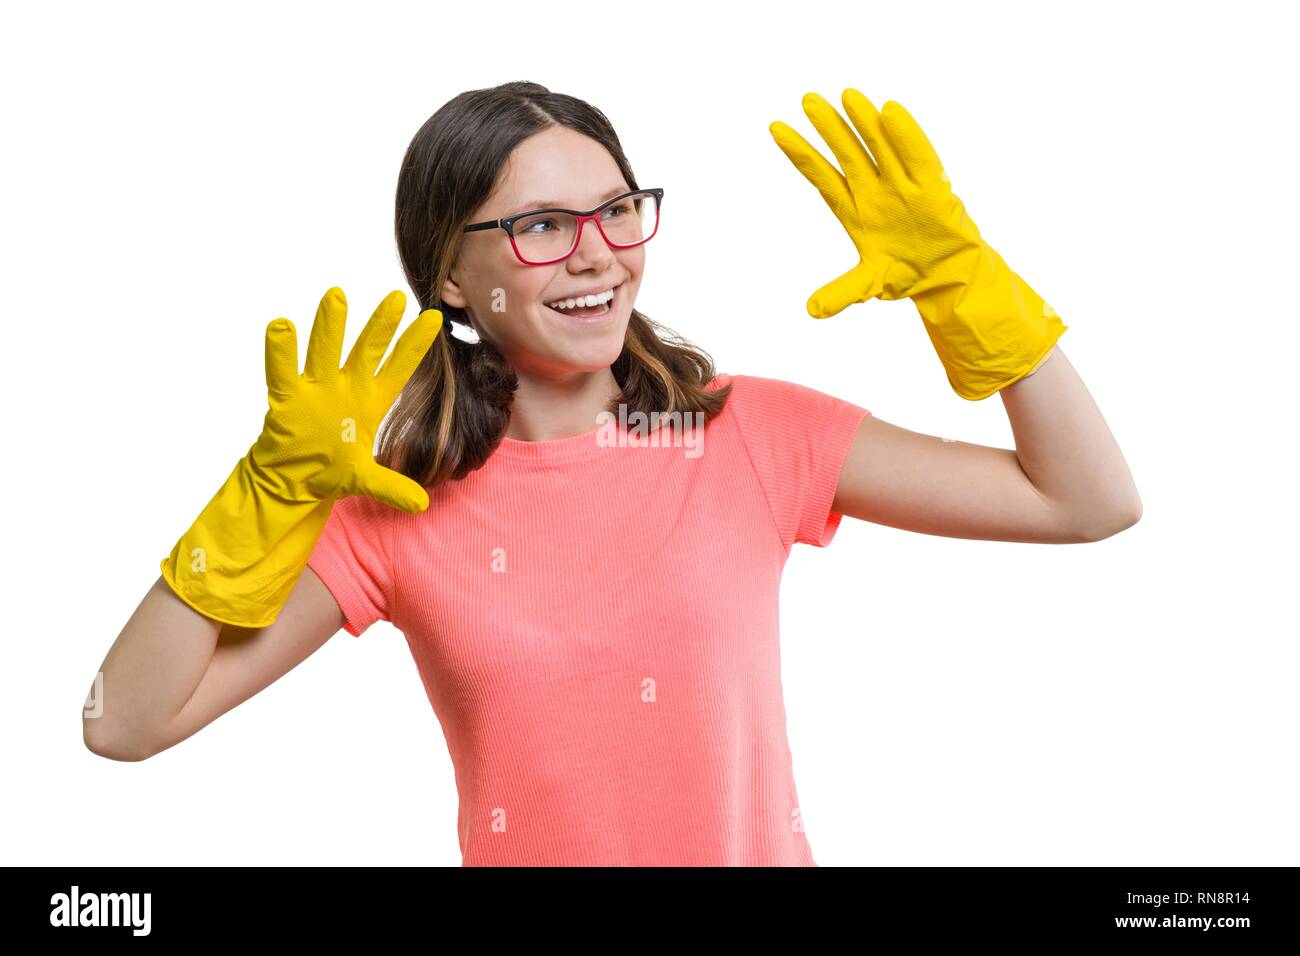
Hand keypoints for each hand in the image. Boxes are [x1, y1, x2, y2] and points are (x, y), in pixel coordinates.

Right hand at [249, 286, 443, 512]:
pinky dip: (281, 351)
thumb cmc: (329, 471)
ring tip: (337, 295)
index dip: (414, 345)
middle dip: (380, 325)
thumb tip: (422, 505)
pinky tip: (282, 326)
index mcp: (370, 402)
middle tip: (395, 297)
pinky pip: (283, 371)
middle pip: (365, 350)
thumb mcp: (364, 480)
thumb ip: (392, 488)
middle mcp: (345, 387)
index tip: (434, 319)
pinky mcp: (287, 398)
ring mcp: (316, 389)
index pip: (398, 368)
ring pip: (325, 351)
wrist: (291, 481)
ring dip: (330, 326)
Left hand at [770, 90, 981, 317]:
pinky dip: (905, 135)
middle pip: (846, 153)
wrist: (947, 276)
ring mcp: (902, 185)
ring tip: (846, 96)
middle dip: (828, 128)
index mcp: (853, 208)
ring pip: (879, 146)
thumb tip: (813, 311)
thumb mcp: (869, 284)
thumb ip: (841, 293)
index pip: (820, 175)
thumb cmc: (906, 273)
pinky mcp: (931, 186)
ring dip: (863, 122)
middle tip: (807, 100)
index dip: (799, 154)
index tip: (775, 129)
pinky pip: (917, 156)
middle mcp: (874, 190)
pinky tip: (889, 110)